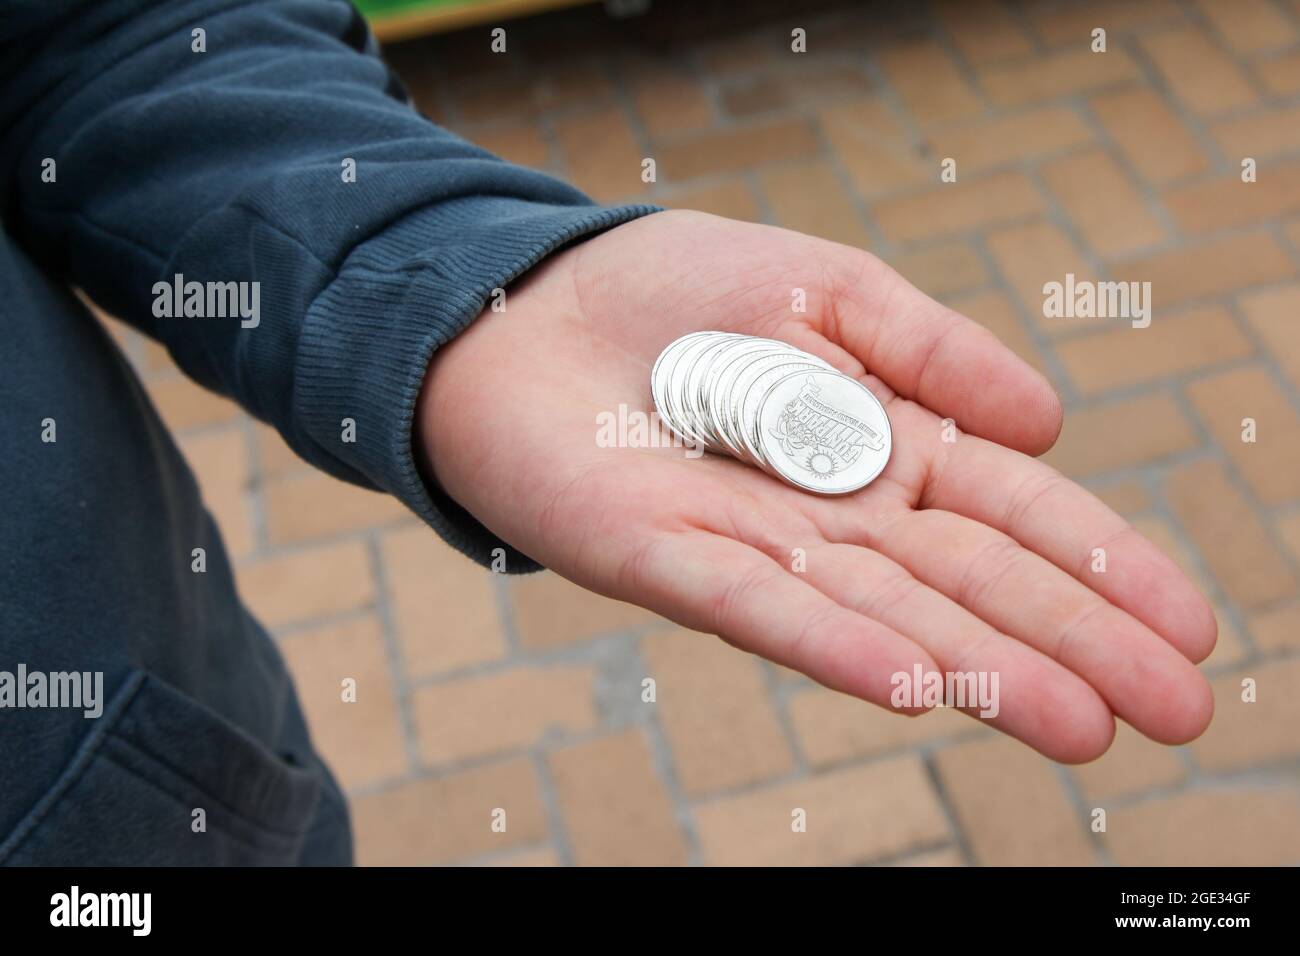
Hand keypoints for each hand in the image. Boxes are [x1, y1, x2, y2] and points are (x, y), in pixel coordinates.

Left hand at [417, 210, 1215, 762]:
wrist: (522, 308)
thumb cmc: (668, 292)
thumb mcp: (825, 285)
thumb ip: (931, 348)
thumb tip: (1053, 421)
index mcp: (883, 444)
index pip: (1014, 510)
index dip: (1101, 564)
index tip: (1187, 626)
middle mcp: (834, 512)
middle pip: (971, 581)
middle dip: (1077, 642)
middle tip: (1178, 714)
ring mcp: (756, 543)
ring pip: (888, 611)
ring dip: (985, 668)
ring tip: (1083, 726)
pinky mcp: (664, 559)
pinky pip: (758, 607)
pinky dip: (834, 643)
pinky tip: (912, 683)